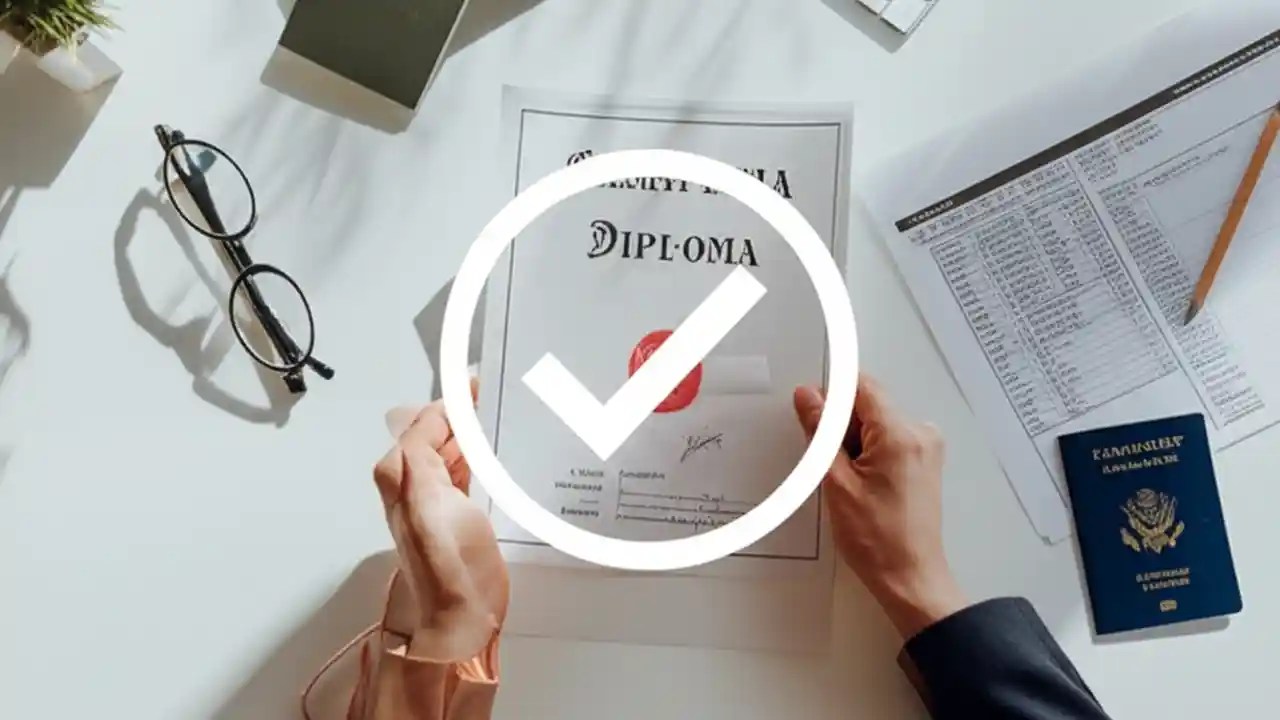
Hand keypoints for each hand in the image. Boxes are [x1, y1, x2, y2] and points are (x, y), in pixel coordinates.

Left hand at [373, 379, 508, 661]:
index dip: (457, 399)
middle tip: (509, 396)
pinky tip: (507, 452)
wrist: (460, 618)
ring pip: (457, 448)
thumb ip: (418, 459)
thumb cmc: (447, 568)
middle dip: (470, 412)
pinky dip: (486, 456)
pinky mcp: (458, 511)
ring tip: (513, 417)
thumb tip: (418, 416)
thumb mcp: (428, 506)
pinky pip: (470, 469)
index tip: (488, 382)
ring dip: (480, 432)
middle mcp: (413, 481)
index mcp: (402, 472)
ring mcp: (435, 496)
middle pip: (442, 430)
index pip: (428, 419)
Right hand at [793, 374, 966, 640]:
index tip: (807, 409)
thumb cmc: (874, 538)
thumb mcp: (836, 482)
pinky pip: (889, 439)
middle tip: (826, 462)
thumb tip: (807, 396)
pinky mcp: (924, 462)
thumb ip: (821, 433)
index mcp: (901, 434)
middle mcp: (920, 433)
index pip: (862, 387)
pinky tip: (858, 482)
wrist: (910, 578)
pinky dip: (868, 451)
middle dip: (841, 423)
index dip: (830, 394)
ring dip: (853, 440)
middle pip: (870, 404)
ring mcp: (926, 447)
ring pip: (877, 423)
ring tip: (844, 479)